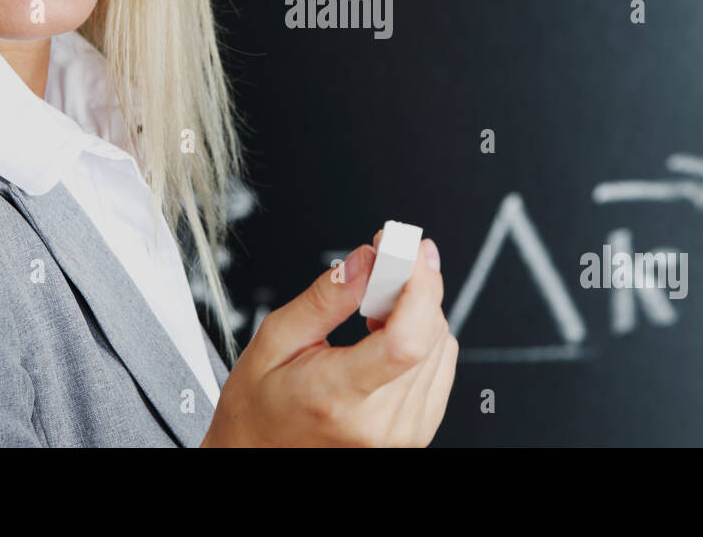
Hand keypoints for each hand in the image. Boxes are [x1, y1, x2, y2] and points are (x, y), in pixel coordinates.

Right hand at [200, 234, 455, 446]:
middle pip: (429, 334)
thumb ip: (325, 298)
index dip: (418, 285)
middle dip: (412, 286)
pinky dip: (422, 337)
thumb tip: (367, 260)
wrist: (260, 453)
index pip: (406, 341)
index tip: (407, 250)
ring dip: (417, 312)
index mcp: (337, 398)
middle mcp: (380, 423)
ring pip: (441, 344)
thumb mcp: (274, 339)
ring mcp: (404, 433)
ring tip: (371, 316)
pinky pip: (441, 363)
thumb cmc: (261, 405)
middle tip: (377, 271)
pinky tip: (386, 337)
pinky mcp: (418, 431)